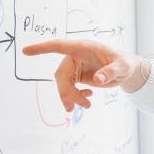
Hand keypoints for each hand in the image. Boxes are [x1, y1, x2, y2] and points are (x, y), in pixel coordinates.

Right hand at [22, 40, 148, 111]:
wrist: (127, 72)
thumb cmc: (126, 64)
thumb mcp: (123, 67)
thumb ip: (111, 72)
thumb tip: (97, 81)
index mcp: (84, 47)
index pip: (59, 46)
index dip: (42, 48)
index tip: (26, 51)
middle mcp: (76, 55)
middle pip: (61, 74)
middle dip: (66, 92)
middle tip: (75, 108)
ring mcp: (75, 65)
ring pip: (62, 83)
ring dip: (70, 97)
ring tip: (86, 106)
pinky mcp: (76, 75)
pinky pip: (67, 87)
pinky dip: (74, 97)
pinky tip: (87, 100)